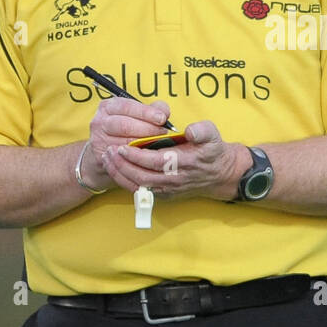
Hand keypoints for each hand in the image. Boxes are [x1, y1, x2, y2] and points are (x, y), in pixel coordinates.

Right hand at [84, 97, 175, 190]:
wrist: (104, 149)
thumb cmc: (124, 129)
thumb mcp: (135, 115)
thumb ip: (150, 110)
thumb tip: (164, 111)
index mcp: (108, 106)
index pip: (127, 106)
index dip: (146, 112)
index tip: (162, 118)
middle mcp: (100, 121)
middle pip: (125, 125)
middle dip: (147, 129)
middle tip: (162, 133)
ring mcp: (98, 139)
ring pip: (124, 143)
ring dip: (144, 144)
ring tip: (157, 144)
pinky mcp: (101, 155)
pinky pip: (122, 158)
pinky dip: (137, 157)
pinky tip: (147, 155)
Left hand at [102, 120, 250, 200]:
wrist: (219, 174)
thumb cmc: (212, 150)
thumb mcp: (213, 135)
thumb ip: (202, 130)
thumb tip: (191, 131)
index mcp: (186, 163)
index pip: (157, 161)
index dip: (138, 156)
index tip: (123, 147)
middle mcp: (176, 179)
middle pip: (143, 176)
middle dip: (123, 165)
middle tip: (109, 151)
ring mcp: (168, 190)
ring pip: (139, 186)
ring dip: (120, 174)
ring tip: (107, 159)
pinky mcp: (163, 195)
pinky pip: (140, 191)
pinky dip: (125, 182)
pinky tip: (114, 169)